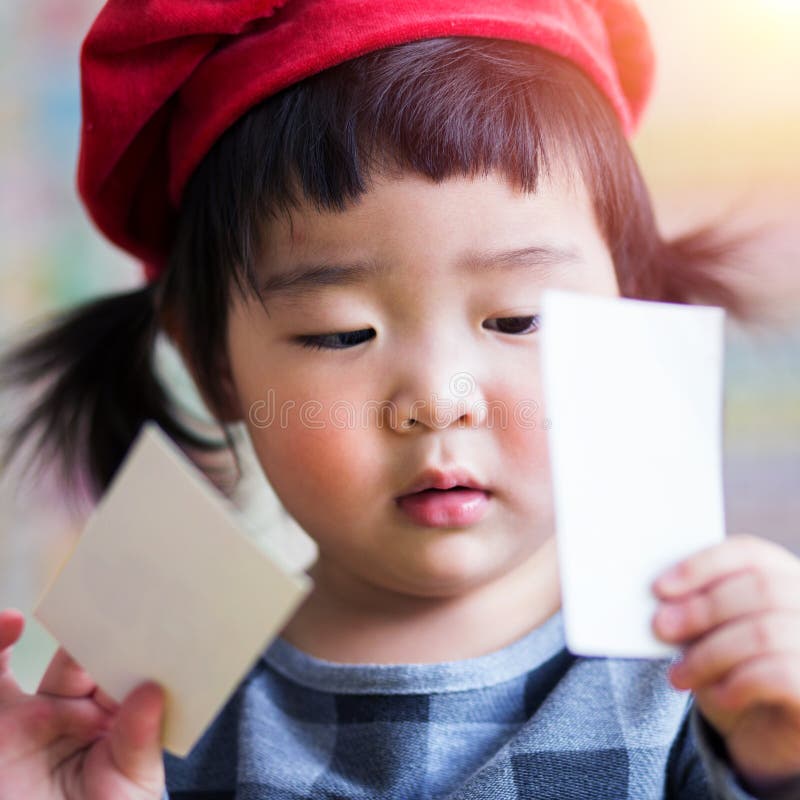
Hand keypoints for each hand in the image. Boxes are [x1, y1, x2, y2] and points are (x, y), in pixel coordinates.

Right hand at [0, 608, 164, 799]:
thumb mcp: (129, 789)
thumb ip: (137, 745)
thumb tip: (152, 693)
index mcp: (114, 723)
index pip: (129, 672)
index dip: (140, 644)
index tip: (151, 616)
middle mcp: (75, 712)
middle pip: (91, 655)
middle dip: (106, 627)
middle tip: (118, 598)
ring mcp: (33, 715)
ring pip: (47, 661)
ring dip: (61, 624)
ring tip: (76, 605)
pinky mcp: (0, 717)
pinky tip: (11, 624)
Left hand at [652, 534, 799, 793]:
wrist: (766, 734)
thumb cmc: (731, 669)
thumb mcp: (709, 633)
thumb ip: (693, 609)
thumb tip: (661, 607)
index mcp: (786, 577)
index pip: (749, 553)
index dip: (702, 566)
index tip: (659, 588)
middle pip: (760, 589)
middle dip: (701, 609)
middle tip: (660, 628)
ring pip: (764, 633)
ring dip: (709, 654)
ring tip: (679, 676)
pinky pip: (778, 674)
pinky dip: (738, 683)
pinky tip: (719, 697)